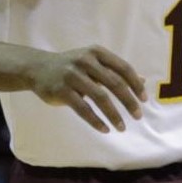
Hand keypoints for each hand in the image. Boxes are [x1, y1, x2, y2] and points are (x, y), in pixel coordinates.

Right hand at [29, 46, 146, 132]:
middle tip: (138, 116)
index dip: (136, 85)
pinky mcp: (62, 91)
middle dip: (129, 102)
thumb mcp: (93, 63)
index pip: (123, 68)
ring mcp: (72, 75)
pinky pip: (83, 109)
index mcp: (96, 53)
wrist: (37, 68)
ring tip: (122, 127)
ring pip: (100, 98)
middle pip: (114, 83)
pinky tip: (105, 129)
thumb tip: (143, 81)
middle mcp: (85, 61)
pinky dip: (96, 121)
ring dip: (114, 114)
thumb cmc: (71, 66)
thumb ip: (115, 71)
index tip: (144, 100)